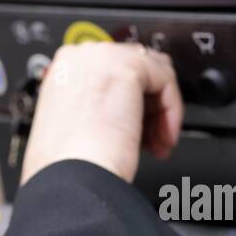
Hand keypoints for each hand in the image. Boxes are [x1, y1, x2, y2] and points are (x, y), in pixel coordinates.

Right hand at [19, 43, 182, 185]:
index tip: (138, 132)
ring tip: (159, 145)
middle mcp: (79, 58)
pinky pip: (166, 79)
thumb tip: (121, 108)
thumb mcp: (76, 127)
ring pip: (152, 73)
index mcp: (63, 71)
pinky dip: (172, 111)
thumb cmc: (71, 167)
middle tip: (152, 142)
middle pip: (133, 72)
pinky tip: (163, 139)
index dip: (130, 105)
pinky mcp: (127, 66)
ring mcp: (102, 58)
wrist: (73, 177)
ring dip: (160, 112)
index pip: (111, 74)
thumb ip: (93, 108)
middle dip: (148, 109)